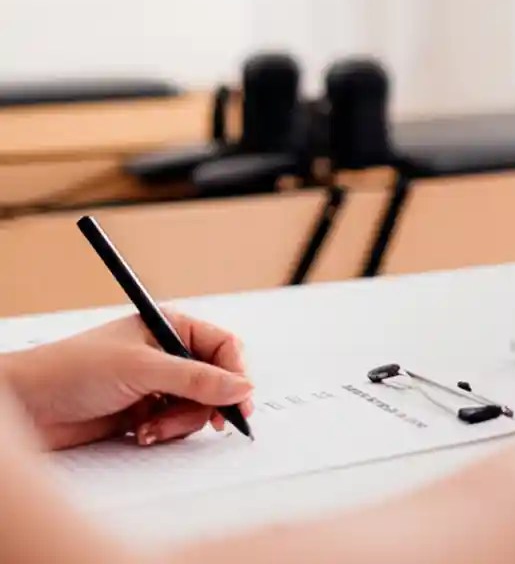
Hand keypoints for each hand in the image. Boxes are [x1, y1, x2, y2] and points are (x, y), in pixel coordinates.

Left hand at [0, 312, 252, 449]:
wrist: (25, 407)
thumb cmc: (70, 370)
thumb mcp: (142, 369)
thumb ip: (197, 379)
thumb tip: (242, 386)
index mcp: (169, 327)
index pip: (223, 347)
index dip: (236, 373)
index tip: (240, 400)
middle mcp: (167, 354)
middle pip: (216, 381)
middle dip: (207, 404)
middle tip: (213, 422)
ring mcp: (157, 384)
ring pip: (198, 407)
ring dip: (180, 423)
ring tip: (152, 427)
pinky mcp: (145, 412)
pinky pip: (177, 425)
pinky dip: (164, 432)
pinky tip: (141, 432)